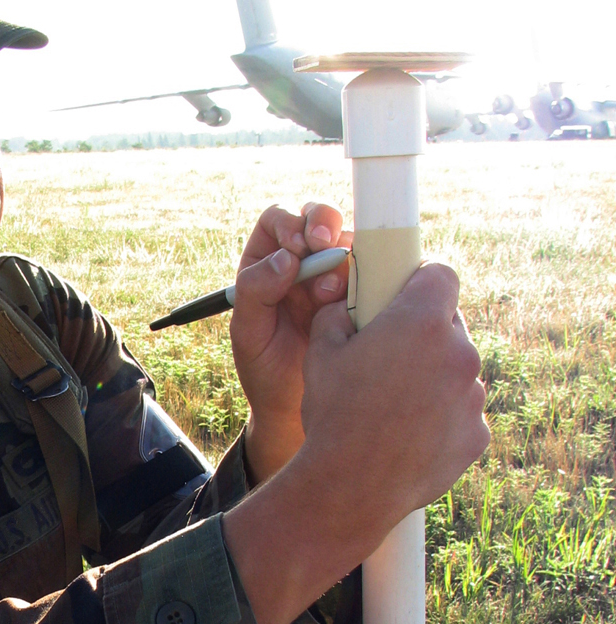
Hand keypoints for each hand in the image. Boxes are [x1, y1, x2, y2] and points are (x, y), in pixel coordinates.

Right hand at [222, 262, 488, 623]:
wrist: (351, 487)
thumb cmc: (333, 415)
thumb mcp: (319, 354)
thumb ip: (336, 317)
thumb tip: (345, 307)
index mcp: (421, 321)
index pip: (442, 274)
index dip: (423, 281)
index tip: (407, 294)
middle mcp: (459, 352)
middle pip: (451, 326)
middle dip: (426, 335)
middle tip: (392, 357)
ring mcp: (473, 396)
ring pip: (459, 371)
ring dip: (435, 378)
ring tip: (396, 406)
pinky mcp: (477, 434)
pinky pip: (463, 414)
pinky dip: (443, 419)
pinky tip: (410, 436)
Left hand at [229, 202, 350, 482]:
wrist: (295, 406)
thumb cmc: (265, 368)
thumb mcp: (248, 332)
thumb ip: (255, 291)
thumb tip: (287, 258)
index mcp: (267, 261)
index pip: (278, 220)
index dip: (289, 224)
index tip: (295, 247)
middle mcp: (304, 261)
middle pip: (319, 218)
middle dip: (323, 223)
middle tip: (322, 244)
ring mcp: (337, 276)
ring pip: (350, 242)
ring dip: (343, 259)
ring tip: (328, 295)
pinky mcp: (364, 295)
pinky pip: (375, 273)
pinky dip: (369, 278)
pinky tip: (355, 302)